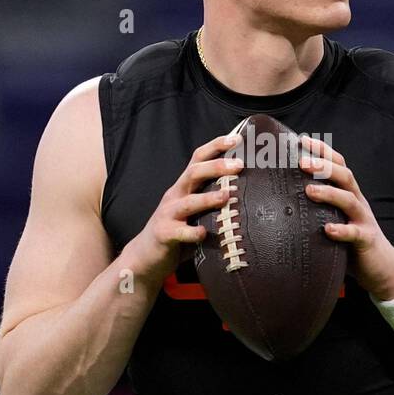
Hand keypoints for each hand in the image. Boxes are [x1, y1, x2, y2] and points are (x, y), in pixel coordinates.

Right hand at [126, 133, 242, 283]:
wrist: (145, 256)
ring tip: (227, 196)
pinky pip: (179, 232)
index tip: (237, 138)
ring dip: (208, 198)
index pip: (198, 158)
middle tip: (239, 165)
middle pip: (193, 173)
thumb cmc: (178, 230)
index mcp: (184, 186)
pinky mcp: (164, 234)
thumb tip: (248, 190)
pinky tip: (204, 233)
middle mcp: (175, 195)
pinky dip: (192, 232)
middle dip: (216, 167)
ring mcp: (167, 214)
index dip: (216, 146)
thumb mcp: (194, 210)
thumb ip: (212, 199)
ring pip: (188, 202)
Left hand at [298, 135, 393, 300]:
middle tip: (302, 162)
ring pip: (349, 200)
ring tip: (309, 190)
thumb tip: (281, 199)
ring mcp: (363, 220)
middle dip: (324, 166)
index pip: (337, 165)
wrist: (383, 267)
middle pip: (344, 176)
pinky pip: (355, 233)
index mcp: (349, 194)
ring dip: (329, 193)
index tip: (301, 140)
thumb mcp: (334, 218)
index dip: (322, 150)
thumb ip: (316, 208)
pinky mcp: (366, 241)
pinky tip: (327, 229)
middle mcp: (357, 202)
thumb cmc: (351, 241)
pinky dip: (342, 230)